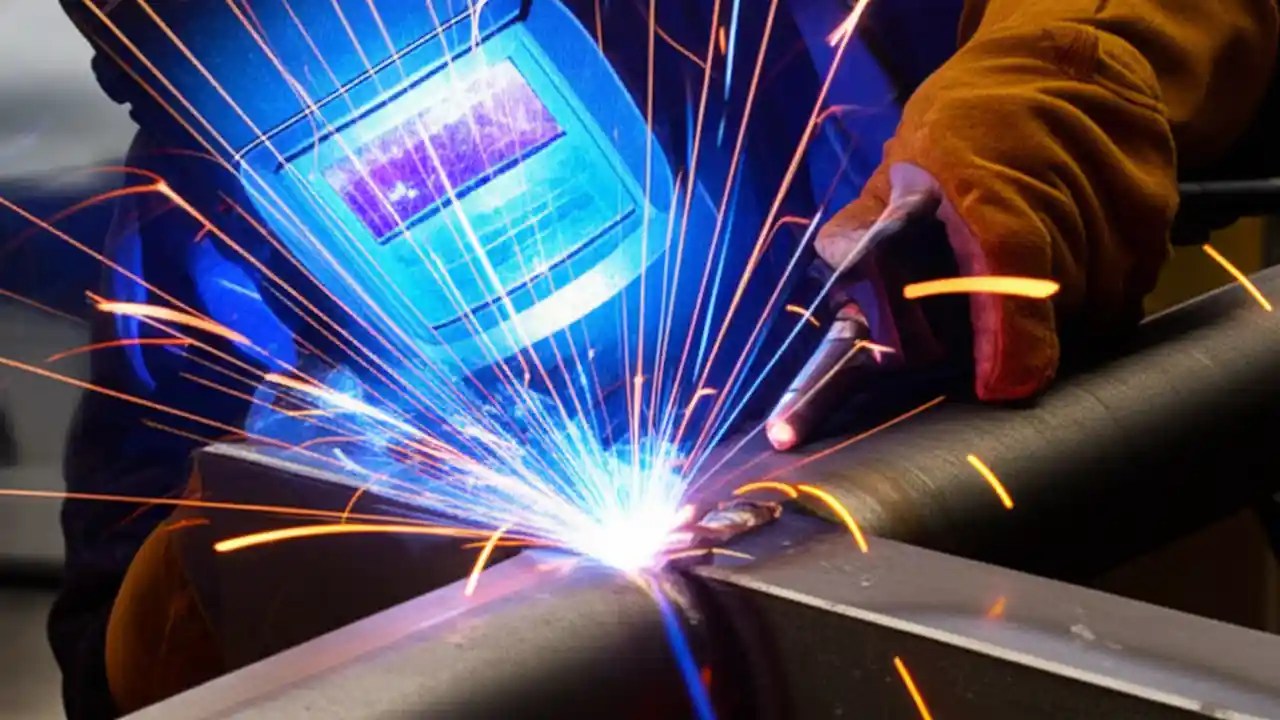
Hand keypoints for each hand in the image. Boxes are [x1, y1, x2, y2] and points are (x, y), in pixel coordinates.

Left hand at [770, 17, 1187, 449]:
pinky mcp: (1156, 207)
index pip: (1011, 263)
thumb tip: (838, 274)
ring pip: (1095, 298)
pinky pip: (1129, 285)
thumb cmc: (967, 122)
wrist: (1059, 62)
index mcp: (982, 175)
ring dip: (1058, 309)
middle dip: (1014, 324)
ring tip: (1024, 272)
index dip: (1013, 337)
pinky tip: (1066, 260)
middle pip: (1051, 299)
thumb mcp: (901, 164)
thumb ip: (864, 228)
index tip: (1004, 384)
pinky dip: (1097, 292)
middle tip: (984, 308)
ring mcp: (1117, 194)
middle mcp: (1059, 182)